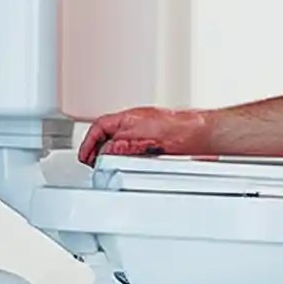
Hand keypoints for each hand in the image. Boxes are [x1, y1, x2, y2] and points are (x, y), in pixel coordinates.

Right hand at [78, 107, 214, 165]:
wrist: (197, 134)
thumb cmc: (174, 127)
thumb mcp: (135, 137)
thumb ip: (116, 144)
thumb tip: (103, 153)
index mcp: (127, 118)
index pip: (99, 127)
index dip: (89, 142)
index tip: (85, 155)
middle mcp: (134, 124)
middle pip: (107, 136)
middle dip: (98, 150)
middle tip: (94, 163)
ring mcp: (144, 134)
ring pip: (121, 145)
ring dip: (113, 155)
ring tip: (110, 166)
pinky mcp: (154, 145)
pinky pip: (134, 152)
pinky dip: (128, 159)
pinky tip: (130, 165)